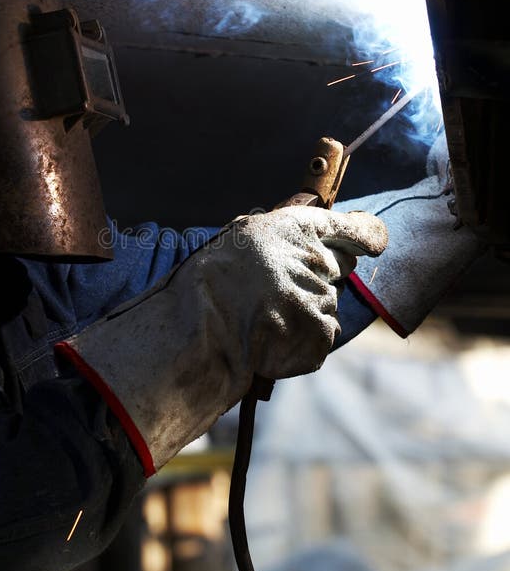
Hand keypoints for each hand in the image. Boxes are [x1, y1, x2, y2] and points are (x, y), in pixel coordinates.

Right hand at [57, 206, 387, 472]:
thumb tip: (316, 245)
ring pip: (325, 305)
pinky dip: (301, 344)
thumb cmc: (208, 286)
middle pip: (335, 269)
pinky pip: (321, 337)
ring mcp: (316, 295)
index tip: (375, 240)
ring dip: (303, 316)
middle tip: (276, 293)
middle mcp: (309, 257)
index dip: (364, 233)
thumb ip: (280, 239)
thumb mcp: (240, 241)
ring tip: (263, 322)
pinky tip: (271, 341)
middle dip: (316, 280)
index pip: (346, 226)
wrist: (195, 329)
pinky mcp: (317, 331)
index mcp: (290, 228)